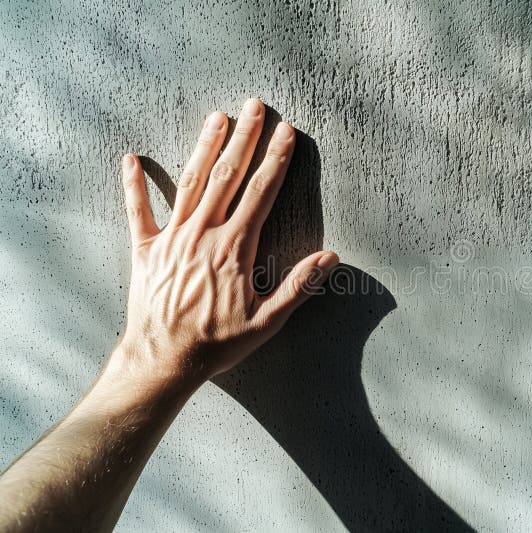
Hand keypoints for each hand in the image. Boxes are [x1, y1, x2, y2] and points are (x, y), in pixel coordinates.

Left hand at [111, 97, 337, 389]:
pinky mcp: (146, 250)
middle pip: (227, 176)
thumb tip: (330, 257)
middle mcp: (203, 233)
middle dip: (244, 138)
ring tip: (216, 118)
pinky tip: (131, 159)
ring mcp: (172, 238)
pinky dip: (134, 185)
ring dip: (205, 147)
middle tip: (254, 106)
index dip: (276, 160)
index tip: (286, 132)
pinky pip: (138, 211)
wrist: (163, 359)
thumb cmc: (217, 343)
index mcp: (235, 247)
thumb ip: (298, 286)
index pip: (261, 193)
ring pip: (191, 183)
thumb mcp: (266, 321)